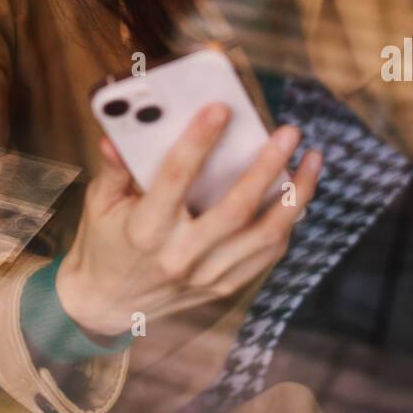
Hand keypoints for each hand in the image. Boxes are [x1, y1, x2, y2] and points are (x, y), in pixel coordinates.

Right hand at [55, 104, 321, 336]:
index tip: (221, 108)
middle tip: (289, 132)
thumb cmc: (104, 241)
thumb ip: (118, 166)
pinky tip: (296, 193)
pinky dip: (286, 223)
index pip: (175, 178)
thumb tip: (121, 132)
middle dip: (266, 166)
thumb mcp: (101, 201)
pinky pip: (266, 254)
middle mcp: (179, 256)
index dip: (199, 140)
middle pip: (235, 208)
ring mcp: (206, 276)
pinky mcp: (223, 287)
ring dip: (295, 195)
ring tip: (312, 160)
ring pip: (264, 235)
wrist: (107, 304)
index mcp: (144, 229)